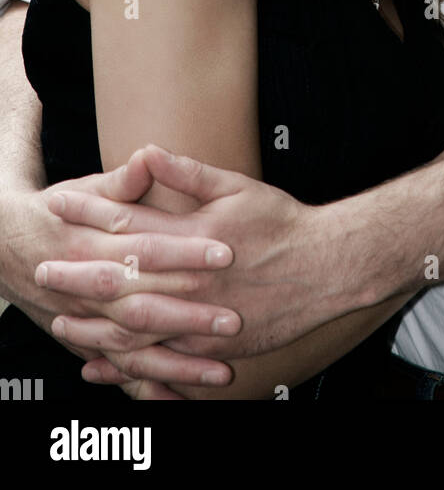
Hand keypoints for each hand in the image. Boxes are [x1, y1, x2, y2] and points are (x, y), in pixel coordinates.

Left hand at [38, 145, 342, 365]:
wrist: (326, 268)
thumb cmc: (283, 224)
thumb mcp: (237, 187)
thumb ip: (188, 173)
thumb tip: (149, 151)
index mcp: (193, 237)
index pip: (129, 220)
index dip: (90, 211)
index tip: (59, 204)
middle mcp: (192, 280)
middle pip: (122, 278)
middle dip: (77, 273)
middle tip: (43, 269)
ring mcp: (201, 317)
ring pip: (135, 328)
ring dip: (94, 325)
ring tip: (62, 321)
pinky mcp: (213, 346)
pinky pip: (162, 361)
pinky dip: (128, 366)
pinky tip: (104, 365)